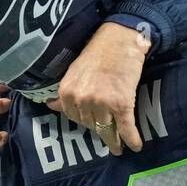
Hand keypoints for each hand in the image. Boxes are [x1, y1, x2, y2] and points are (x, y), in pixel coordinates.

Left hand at [50, 21, 150, 155]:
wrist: (121, 38)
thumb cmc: (98, 51)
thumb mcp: (74, 71)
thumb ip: (64, 93)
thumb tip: (51, 106)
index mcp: (67, 92)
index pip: (74, 118)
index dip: (85, 122)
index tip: (93, 125)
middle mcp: (81, 99)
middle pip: (91, 125)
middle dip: (99, 130)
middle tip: (108, 135)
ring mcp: (101, 103)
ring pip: (107, 130)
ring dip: (114, 140)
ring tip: (119, 146)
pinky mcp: (121, 104)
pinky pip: (126, 128)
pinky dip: (131, 139)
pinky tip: (136, 146)